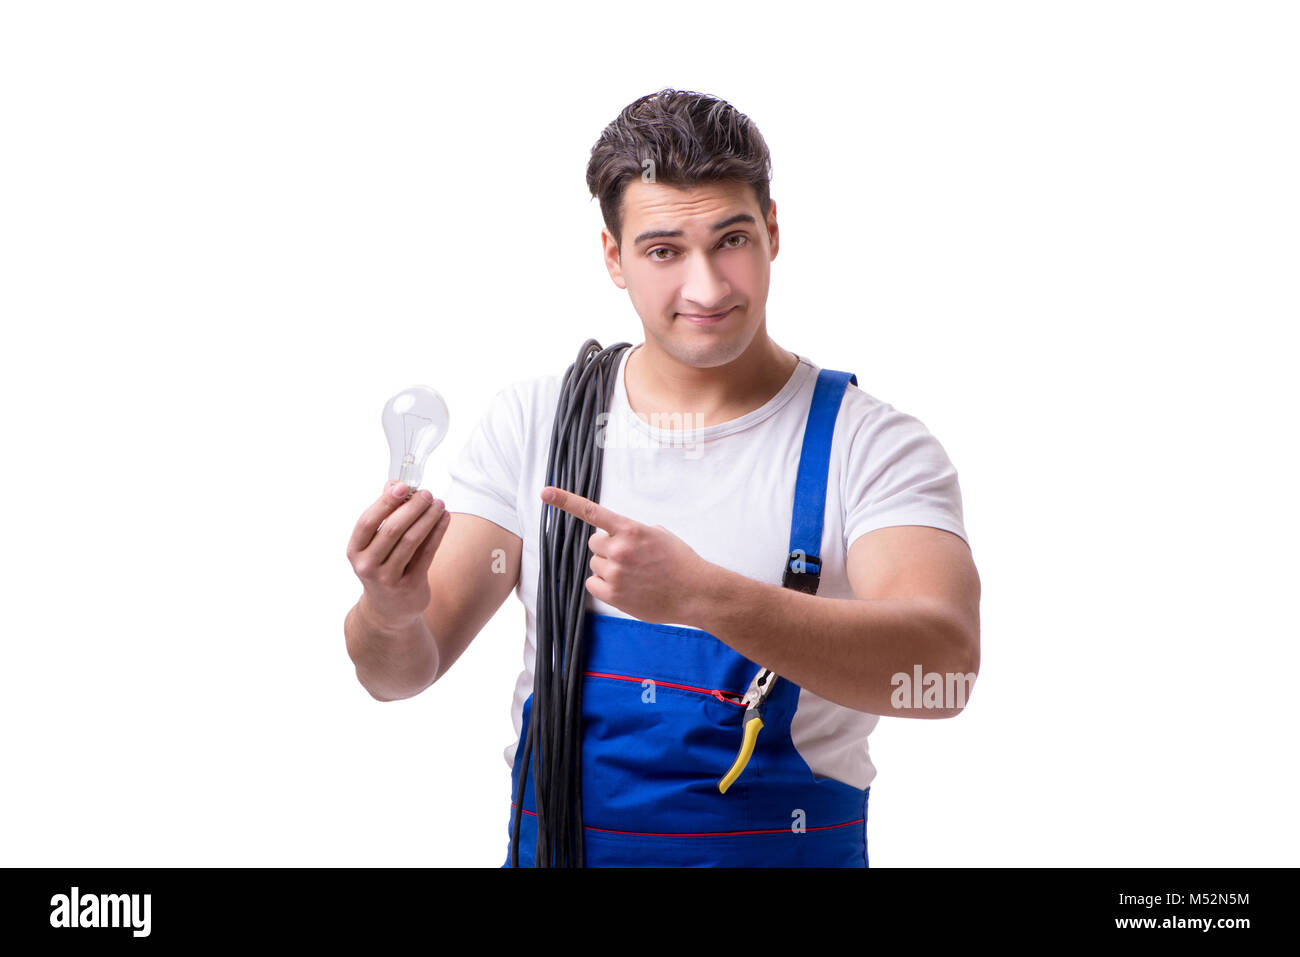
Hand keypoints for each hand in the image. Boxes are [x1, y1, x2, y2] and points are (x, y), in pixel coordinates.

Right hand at [346, 480, 449, 629]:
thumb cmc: (382, 566)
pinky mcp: (410, 585)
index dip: (385, 502)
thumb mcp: (374, 544)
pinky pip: (427, 554)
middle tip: (427, 493)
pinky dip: (437, 532)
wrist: (388, 611)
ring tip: (439, 503)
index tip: (403, 486)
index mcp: (355, 550)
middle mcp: (367, 565)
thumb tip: (394, 483)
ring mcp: (388, 578)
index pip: (368, 521)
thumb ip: (383, 514)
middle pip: (392, 530)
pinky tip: (445, 518)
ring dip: (428, 518)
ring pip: (412, 541)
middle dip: (412, 508)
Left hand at [540, 485, 710, 624]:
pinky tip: (625, 587)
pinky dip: (604, 586)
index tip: (545, 492)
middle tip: (631, 557)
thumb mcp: (659, 534)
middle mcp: (619, 549)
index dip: (566, 501)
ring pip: (595, 564)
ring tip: (634, 575)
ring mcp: (614, 573)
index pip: (592, 511)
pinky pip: (592, 584)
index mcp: (631, 529)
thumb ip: (633, 531)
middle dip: (608, 548)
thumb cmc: (680, 561)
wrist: (695, 592)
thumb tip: (616, 537)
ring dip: (608, 568)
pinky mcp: (612, 595)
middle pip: (595, 543)